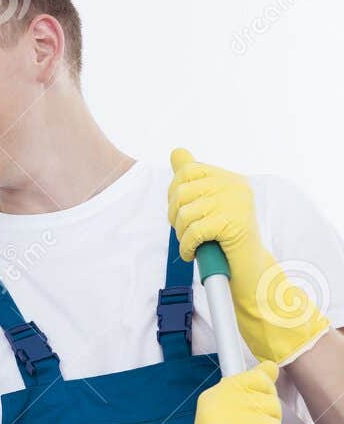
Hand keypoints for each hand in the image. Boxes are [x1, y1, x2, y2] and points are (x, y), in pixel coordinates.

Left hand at [169, 148, 328, 364]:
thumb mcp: (207, 206)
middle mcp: (235, 186)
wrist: (248, 271)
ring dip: (181, 234)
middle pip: (181, 191)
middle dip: (174, 216)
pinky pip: (193, 231)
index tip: (181, 213)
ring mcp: (236, 203)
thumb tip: (176, 152)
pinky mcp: (233, 222)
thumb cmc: (224, 241)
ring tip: (191, 243)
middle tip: (185, 232)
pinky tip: (192, 253)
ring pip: (185, 212)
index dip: (174, 194)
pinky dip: (187, 246)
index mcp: (229, 179)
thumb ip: (191, 179)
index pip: (187, 171)